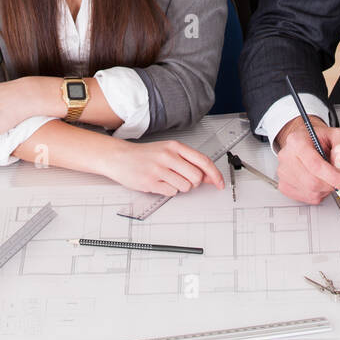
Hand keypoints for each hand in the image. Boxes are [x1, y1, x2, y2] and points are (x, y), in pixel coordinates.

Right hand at [104, 138, 224, 196]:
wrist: (120, 157)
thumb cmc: (145, 155)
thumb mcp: (168, 151)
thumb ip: (188, 161)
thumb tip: (208, 175)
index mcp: (175, 146)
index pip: (203, 161)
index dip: (215, 174)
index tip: (220, 183)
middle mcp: (168, 156)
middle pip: (196, 177)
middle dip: (194, 183)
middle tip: (183, 179)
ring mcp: (159, 169)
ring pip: (185, 187)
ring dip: (180, 187)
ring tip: (168, 180)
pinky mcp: (151, 182)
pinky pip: (171, 193)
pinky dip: (168, 191)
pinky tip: (159, 183)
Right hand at [274, 117, 339, 204]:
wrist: (305, 142)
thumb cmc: (318, 139)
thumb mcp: (336, 135)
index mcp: (297, 141)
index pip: (315, 164)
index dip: (334, 177)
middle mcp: (287, 156)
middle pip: (313, 181)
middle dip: (331, 184)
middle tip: (337, 176)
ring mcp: (283, 172)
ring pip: (311, 191)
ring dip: (325, 188)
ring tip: (326, 175)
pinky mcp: (284, 185)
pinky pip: (307, 197)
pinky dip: (318, 193)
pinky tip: (318, 181)